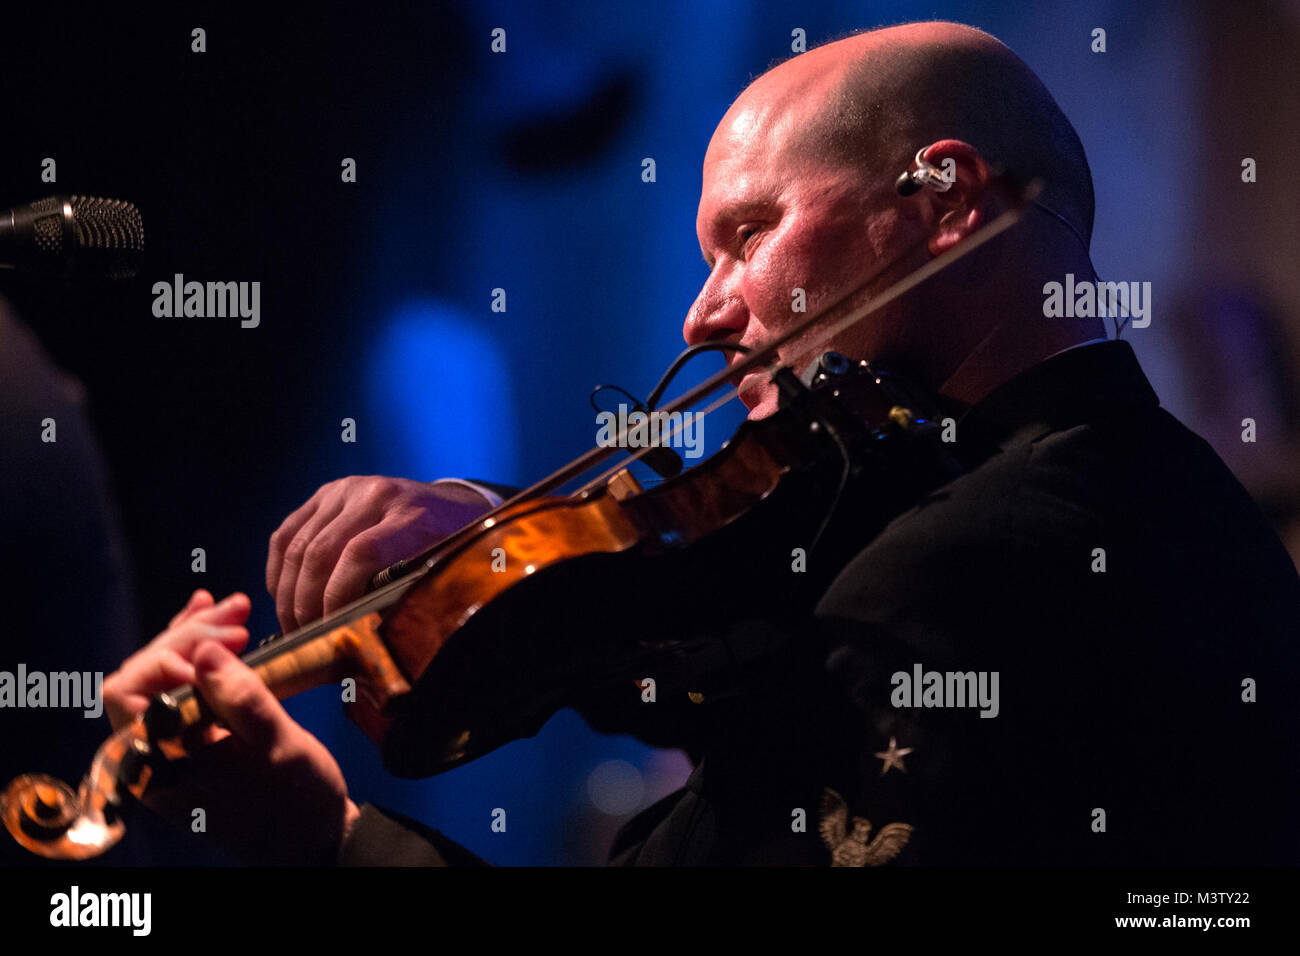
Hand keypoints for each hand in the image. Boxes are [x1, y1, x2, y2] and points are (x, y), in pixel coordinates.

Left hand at [103, 589, 360, 864]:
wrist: (318, 838)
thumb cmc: (299, 802)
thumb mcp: (276, 748)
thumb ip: (239, 700)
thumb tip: (204, 651)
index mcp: (158, 767)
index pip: (129, 691)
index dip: (172, 655)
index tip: (231, 641)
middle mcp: (153, 757)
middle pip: (143, 677)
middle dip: (190, 636)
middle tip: (239, 608)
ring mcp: (173, 747)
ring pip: (164, 679)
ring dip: (198, 638)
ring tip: (234, 607)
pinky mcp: (196, 739)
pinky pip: (186, 690)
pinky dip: (205, 657)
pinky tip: (224, 629)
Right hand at [266, 476, 494, 632]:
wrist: (451, 507)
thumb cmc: (449, 553)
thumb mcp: (444, 574)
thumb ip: (412, 604)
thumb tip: (369, 660)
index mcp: (413, 516)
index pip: (362, 553)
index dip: (338, 595)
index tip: (331, 629)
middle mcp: (376, 494)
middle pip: (320, 551)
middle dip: (305, 603)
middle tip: (304, 637)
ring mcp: (347, 489)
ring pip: (296, 545)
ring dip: (287, 593)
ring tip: (293, 626)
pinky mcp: (326, 493)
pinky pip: (286, 535)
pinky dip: (279, 571)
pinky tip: (283, 598)